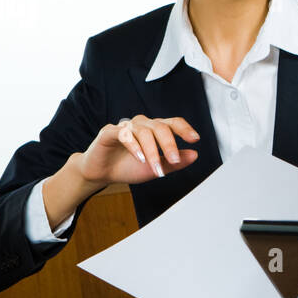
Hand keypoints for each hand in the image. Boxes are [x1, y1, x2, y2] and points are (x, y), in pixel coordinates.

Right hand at [78, 114, 200, 184]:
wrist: (102, 174)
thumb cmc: (128, 167)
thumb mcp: (155, 168)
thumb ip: (174, 162)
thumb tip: (194, 155)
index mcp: (154, 130)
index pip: (172, 123)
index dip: (184, 128)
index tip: (195, 139)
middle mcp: (141, 125)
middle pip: (160, 127)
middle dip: (169, 145)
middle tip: (174, 161)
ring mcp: (125, 127)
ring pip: (144, 131)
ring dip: (152, 151)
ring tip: (155, 167)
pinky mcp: (109, 132)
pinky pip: (124, 133)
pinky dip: (134, 145)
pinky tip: (140, 157)